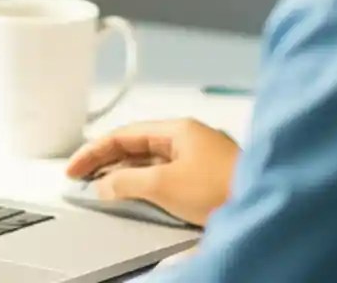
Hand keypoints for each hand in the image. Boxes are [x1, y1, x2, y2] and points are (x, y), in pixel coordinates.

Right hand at [65, 118, 240, 225]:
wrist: (263, 206)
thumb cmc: (222, 188)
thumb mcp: (164, 183)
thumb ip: (127, 181)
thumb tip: (104, 185)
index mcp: (177, 129)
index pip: (124, 135)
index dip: (93, 152)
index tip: (73, 169)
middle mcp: (188, 140)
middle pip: (136, 148)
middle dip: (106, 163)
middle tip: (81, 181)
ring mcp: (198, 160)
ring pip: (150, 164)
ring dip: (124, 177)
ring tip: (101, 192)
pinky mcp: (205, 181)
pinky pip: (164, 178)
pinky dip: (143, 186)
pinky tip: (133, 199)